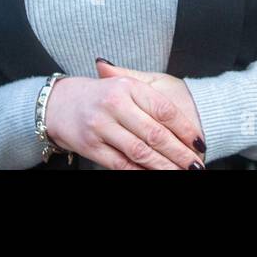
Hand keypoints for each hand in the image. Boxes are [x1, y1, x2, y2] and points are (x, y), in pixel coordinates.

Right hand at [43, 63, 206, 169]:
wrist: (57, 103)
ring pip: (140, 151)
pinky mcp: (90, 145)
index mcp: (128, 87)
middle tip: (196, 165)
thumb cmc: (98, 94)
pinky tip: (153, 174)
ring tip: (180, 172)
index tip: (199, 143)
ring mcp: (101, 126)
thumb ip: (150, 90)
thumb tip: (184, 107)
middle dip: (179, 153)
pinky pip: (121, 163)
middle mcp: (114, 104)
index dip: (184, 128)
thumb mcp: (123, 83)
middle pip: (154, 133)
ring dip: (163, 166)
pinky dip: (140, 172)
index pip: (163, 110)